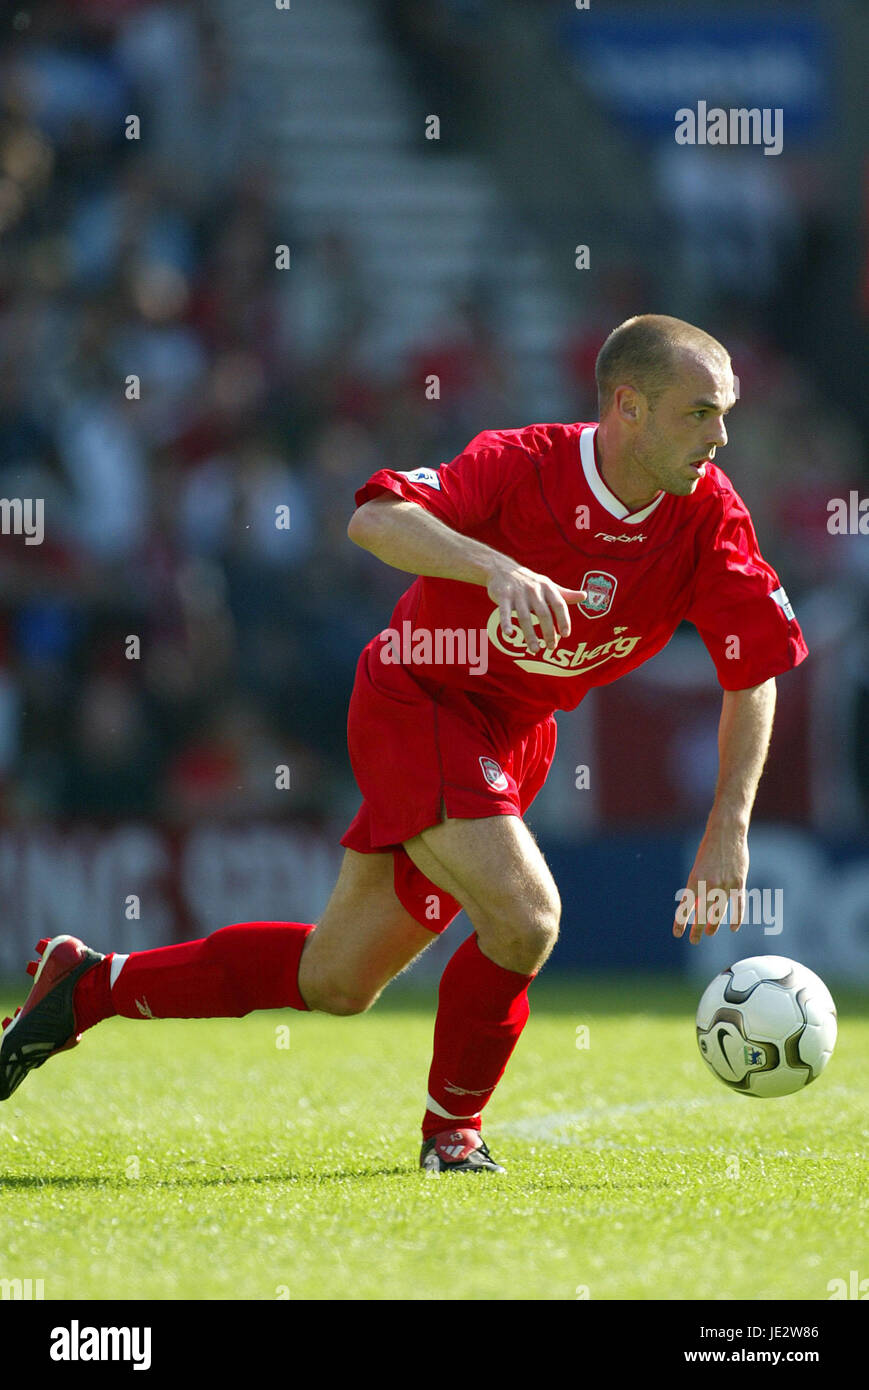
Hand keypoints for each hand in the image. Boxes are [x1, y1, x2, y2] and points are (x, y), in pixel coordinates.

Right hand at [486, 559, 586, 653]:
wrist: (502, 569)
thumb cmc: (529, 582)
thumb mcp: (548, 585)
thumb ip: (565, 594)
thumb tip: (584, 596)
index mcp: (547, 588)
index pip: (559, 605)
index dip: (563, 620)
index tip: (566, 635)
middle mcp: (534, 590)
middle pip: (544, 613)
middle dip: (549, 632)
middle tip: (551, 647)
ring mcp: (518, 594)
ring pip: (525, 617)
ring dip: (530, 635)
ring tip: (535, 650)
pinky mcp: (503, 596)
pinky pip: (505, 612)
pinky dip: (506, 623)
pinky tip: (509, 634)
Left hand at [673, 817, 748, 944]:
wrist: (726, 833)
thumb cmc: (709, 850)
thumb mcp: (698, 868)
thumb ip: (697, 887)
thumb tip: (695, 907)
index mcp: (694, 880)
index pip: (685, 907)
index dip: (681, 922)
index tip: (677, 934)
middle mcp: (708, 885)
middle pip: (702, 914)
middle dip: (697, 929)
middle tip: (694, 940)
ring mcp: (725, 885)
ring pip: (719, 912)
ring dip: (713, 924)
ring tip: (709, 932)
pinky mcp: (739, 883)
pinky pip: (738, 906)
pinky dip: (737, 918)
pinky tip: (734, 928)